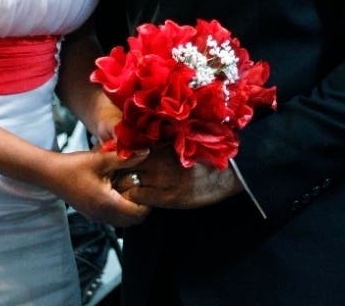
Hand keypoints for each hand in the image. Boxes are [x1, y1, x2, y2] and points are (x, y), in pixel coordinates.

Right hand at [51, 148, 150, 226]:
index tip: (150, 187)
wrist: (50, 174)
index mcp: (107, 204)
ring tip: (132, 189)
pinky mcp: (91, 213)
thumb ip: (125, 158)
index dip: (148, 202)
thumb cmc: (74, 166)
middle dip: (142, 207)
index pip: (138, 213)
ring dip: (131, 208)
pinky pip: (113, 217)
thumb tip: (146, 153)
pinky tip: (119, 190)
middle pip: (132, 221)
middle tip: (143, 188)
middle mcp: (103, 215)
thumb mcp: (101, 160)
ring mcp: (96, 216)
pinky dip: (121, 208)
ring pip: (123, 221)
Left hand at [112, 147, 243, 209]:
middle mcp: (158, 160)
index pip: (127, 150)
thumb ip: (163, 143)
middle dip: (116, 173)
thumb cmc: (209, 156)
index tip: (114, 164)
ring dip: (121, 188)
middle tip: (113, 179)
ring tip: (121, 191)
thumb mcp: (184, 142)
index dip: (118, 158)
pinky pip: (139, 199)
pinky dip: (133, 200)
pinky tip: (135, 202)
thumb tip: (143, 144)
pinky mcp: (169, 198)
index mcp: (161, 145)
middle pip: (123, 167)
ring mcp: (162, 180)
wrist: (232, 172)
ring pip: (127, 184)